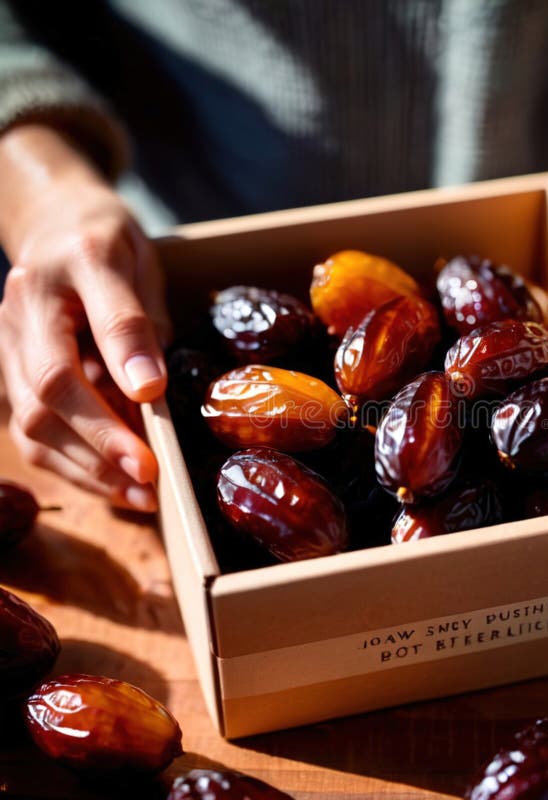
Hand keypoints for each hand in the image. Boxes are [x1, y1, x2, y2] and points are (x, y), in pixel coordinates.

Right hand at [0, 125, 169, 510]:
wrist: (55, 225)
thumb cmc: (110, 245)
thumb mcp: (143, 264)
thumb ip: (145, 322)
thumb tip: (150, 389)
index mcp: (76, 263)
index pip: (102, 317)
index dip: (127, 357)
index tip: (153, 396)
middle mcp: (27, 306)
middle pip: (52, 385)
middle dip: (103, 438)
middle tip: (151, 473)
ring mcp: (9, 343)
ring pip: (32, 420)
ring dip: (88, 466)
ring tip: (140, 494)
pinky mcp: (9, 373)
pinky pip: (29, 432)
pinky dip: (71, 466)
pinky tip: (113, 484)